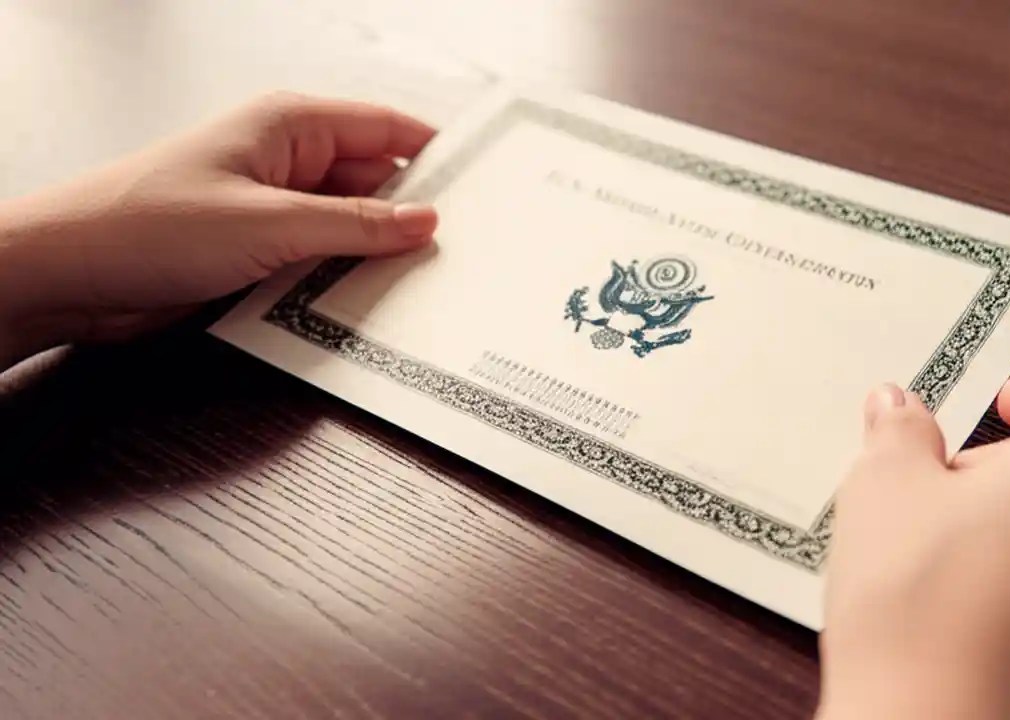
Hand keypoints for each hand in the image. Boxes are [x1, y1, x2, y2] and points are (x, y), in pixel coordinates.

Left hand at [0, 92, 437, 367]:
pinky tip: (369, 303)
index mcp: (291, 124)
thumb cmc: (146, 224)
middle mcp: (287, 161)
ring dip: (375, 255)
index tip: (486, 187)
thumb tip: (425, 221)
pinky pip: (321, 261)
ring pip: (351, 227)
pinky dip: (343, 279)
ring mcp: (274, 208)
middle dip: (413, 216)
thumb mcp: (270, 223)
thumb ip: (356, 225)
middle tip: (462, 252)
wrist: (71, 276)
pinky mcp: (260, 251)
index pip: (388, 128)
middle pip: (376, 182)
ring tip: (422, 285)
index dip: (439, 154)